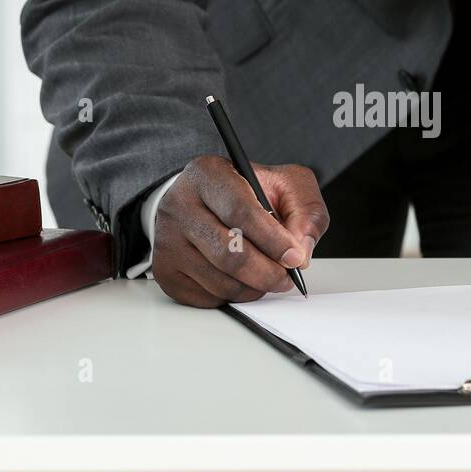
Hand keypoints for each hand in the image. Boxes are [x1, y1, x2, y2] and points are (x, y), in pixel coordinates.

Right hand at [151, 155, 329, 306]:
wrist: (206, 201)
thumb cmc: (248, 192)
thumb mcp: (285, 185)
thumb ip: (305, 211)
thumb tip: (301, 251)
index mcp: (208, 174)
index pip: (240, 211)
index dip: (272, 240)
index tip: (295, 257)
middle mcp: (180, 204)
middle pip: (227, 253)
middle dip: (266, 273)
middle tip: (286, 278)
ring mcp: (167, 238)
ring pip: (218, 281)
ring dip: (253, 288)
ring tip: (268, 277)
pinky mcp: (165, 269)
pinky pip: (206, 297)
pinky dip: (233, 296)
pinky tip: (242, 280)